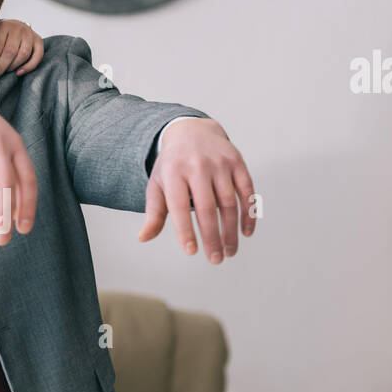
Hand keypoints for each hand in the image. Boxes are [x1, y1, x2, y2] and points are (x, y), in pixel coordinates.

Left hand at [0, 19, 43, 78]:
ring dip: (12, 68)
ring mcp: (29, 33)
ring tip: (4, 74)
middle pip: (9, 52)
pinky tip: (18, 73)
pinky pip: (38, 56)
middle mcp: (17, 27)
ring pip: (23, 55)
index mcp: (2, 26)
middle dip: (0, 69)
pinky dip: (29, 67)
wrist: (13, 27)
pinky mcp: (38, 40)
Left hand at [139, 118, 255, 261]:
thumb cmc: (172, 166)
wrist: (192, 131)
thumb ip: (154, 212)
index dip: (185, 230)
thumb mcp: (158, 184)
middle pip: (207, 208)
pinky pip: (247, 191)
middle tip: (216, 260)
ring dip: (231, 231)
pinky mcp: (237, 162)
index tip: (191, 252)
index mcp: (173, 173)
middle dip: (212, 237)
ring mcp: (219, 163)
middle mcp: (197, 166)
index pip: (178, 206)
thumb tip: (143, 238)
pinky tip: (246, 233)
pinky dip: (248, 214)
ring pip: (229, 202)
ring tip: (229, 252)